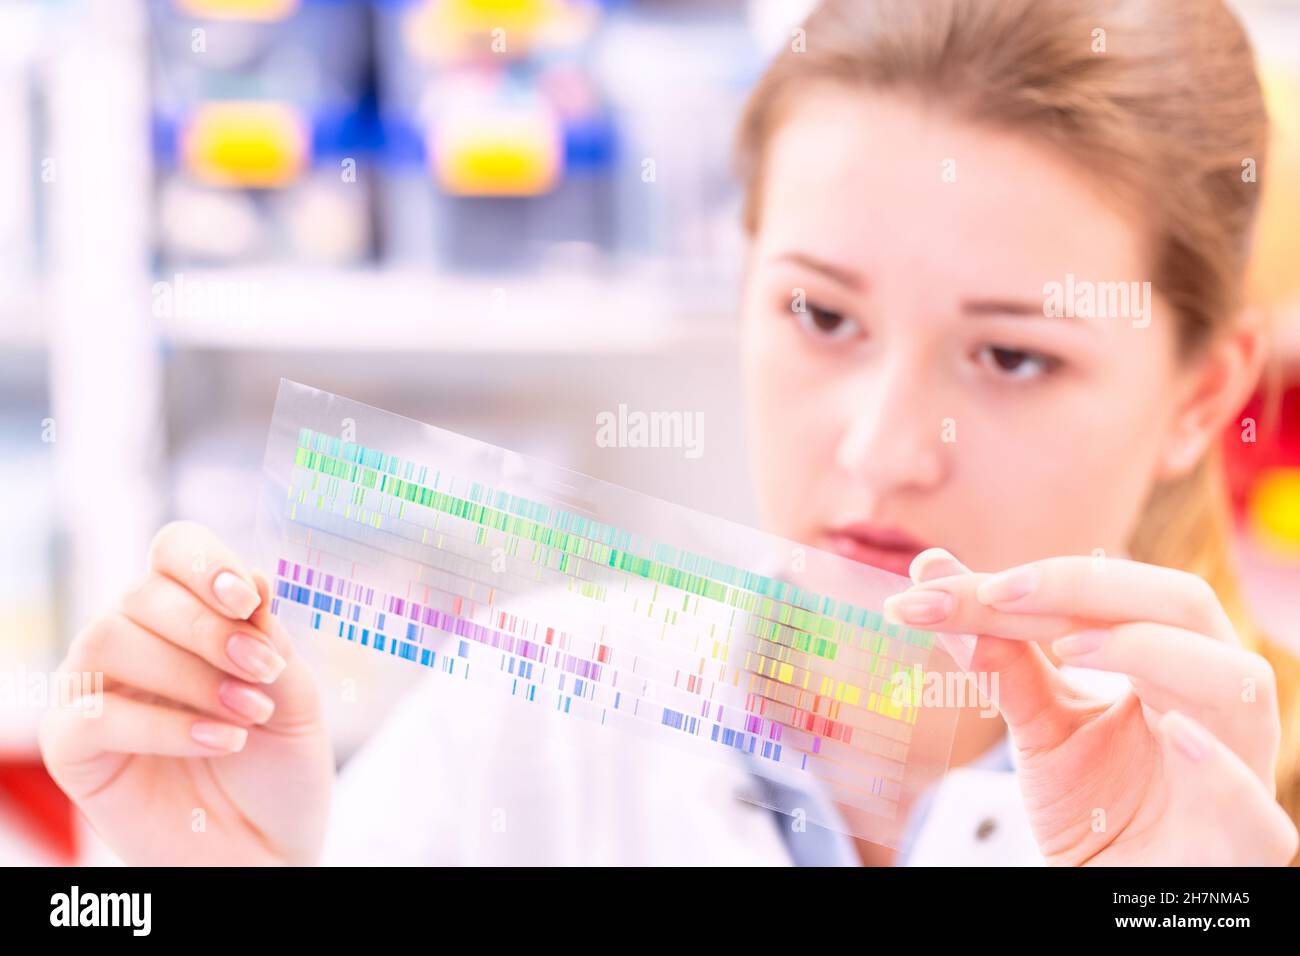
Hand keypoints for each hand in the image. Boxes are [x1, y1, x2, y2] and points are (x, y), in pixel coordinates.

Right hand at [40, 521, 333, 864]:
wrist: (267, 852)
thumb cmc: (278, 770)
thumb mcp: (295, 697)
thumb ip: (269, 639)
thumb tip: (254, 576)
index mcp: (189, 615)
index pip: (175, 551)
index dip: (205, 563)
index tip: (248, 598)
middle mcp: (137, 642)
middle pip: (143, 592)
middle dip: (210, 629)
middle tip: (262, 672)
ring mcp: (98, 692)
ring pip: (109, 639)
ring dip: (188, 673)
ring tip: (247, 714)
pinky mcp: (75, 749)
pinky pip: (94, 715)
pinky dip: (164, 724)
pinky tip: (222, 741)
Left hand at [883, 548, 1298, 865]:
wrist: (1115, 895)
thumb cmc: (1095, 809)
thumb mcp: (1038, 726)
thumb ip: (999, 655)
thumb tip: (932, 570)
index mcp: (1174, 661)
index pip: (1117, 595)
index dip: (1039, 580)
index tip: (942, 583)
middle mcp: (1216, 700)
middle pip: (1183, 606)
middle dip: (1085, 588)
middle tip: (994, 593)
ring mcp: (1238, 767)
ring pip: (1235, 681)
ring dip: (1150, 650)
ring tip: (1071, 649)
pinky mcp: (1242, 845)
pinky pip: (1254, 806)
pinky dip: (1219, 768)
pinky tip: (1176, 734)